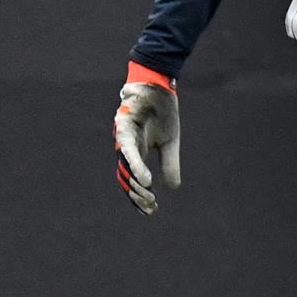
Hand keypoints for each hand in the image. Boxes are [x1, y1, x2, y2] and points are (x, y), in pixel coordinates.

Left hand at [113, 62, 181, 214]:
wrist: (159, 85)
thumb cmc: (162, 112)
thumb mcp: (170, 142)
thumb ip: (170, 164)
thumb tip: (172, 188)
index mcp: (136, 153)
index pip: (133, 180)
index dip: (139, 198)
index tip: (150, 211)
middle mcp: (125, 149)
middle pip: (125, 179)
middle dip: (137, 197)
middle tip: (151, 208)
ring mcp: (123, 140)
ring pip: (124, 169)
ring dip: (135, 186)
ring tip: (149, 198)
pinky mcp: (125, 130)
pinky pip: (129, 153)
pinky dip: (137, 168)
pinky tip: (147, 181)